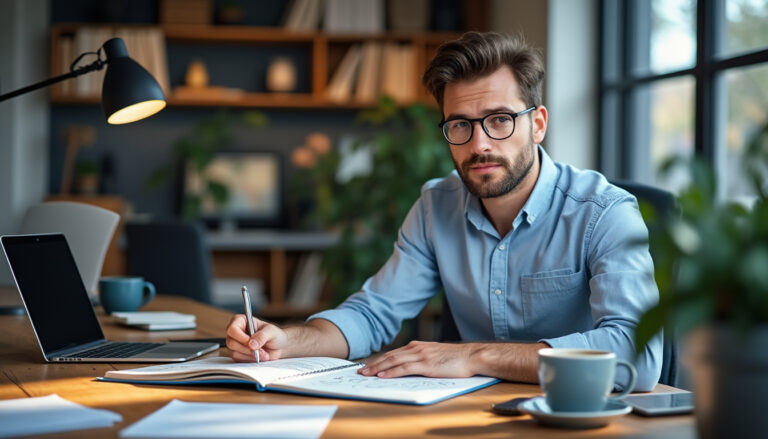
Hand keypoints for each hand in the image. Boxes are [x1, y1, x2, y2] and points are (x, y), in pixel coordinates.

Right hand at [225, 314, 286, 361]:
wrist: (278, 347)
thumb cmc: (274, 335)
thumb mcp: (271, 332)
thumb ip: (262, 336)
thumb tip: (251, 344)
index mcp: (241, 321)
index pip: (232, 329)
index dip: (241, 337)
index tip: (251, 343)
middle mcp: (235, 332)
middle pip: (231, 343)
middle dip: (247, 349)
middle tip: (260, 350)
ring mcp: (235, 344)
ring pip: (234, 353)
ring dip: (250, 355)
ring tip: (262, 353)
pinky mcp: (237, 354)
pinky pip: (238, 360)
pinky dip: (250, 360)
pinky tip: (258, 356)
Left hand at [358, 341, 476, 377]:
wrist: (471, 356)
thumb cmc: (456, 358)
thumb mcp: (435, 355)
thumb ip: (422, 359)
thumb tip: (410, 368)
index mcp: (418, 346)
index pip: (393, 353)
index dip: (379, 359)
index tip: (368, 365)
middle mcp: (416, 348)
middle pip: (389, 356)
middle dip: (373, 363)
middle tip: (361, 371)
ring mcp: (421, 356)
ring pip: (393, 361)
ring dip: (377, 368)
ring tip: (366, 374)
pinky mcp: (426, 365)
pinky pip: (404, 368)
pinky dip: (391, 372)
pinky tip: (383, 375)